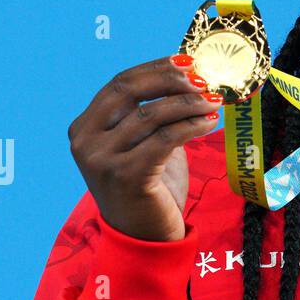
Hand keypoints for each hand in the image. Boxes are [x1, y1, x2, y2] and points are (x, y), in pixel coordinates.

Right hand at [68, 55, 220, 241]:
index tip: (187, 60)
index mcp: (84, 127)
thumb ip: (153, 114)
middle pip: (130, 92)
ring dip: (189, 104)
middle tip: (204, 76)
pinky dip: (190, 126)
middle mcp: (86, 141)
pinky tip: (210, 122)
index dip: (155, 68)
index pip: (120, 83)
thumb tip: (188, 75)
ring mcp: (102, 159)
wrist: (144, 239)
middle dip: (171, 79)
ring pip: (151, 116)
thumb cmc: (148, 188)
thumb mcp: (144, 145)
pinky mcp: (126, 176)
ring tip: (215, 101)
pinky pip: (164, 139)